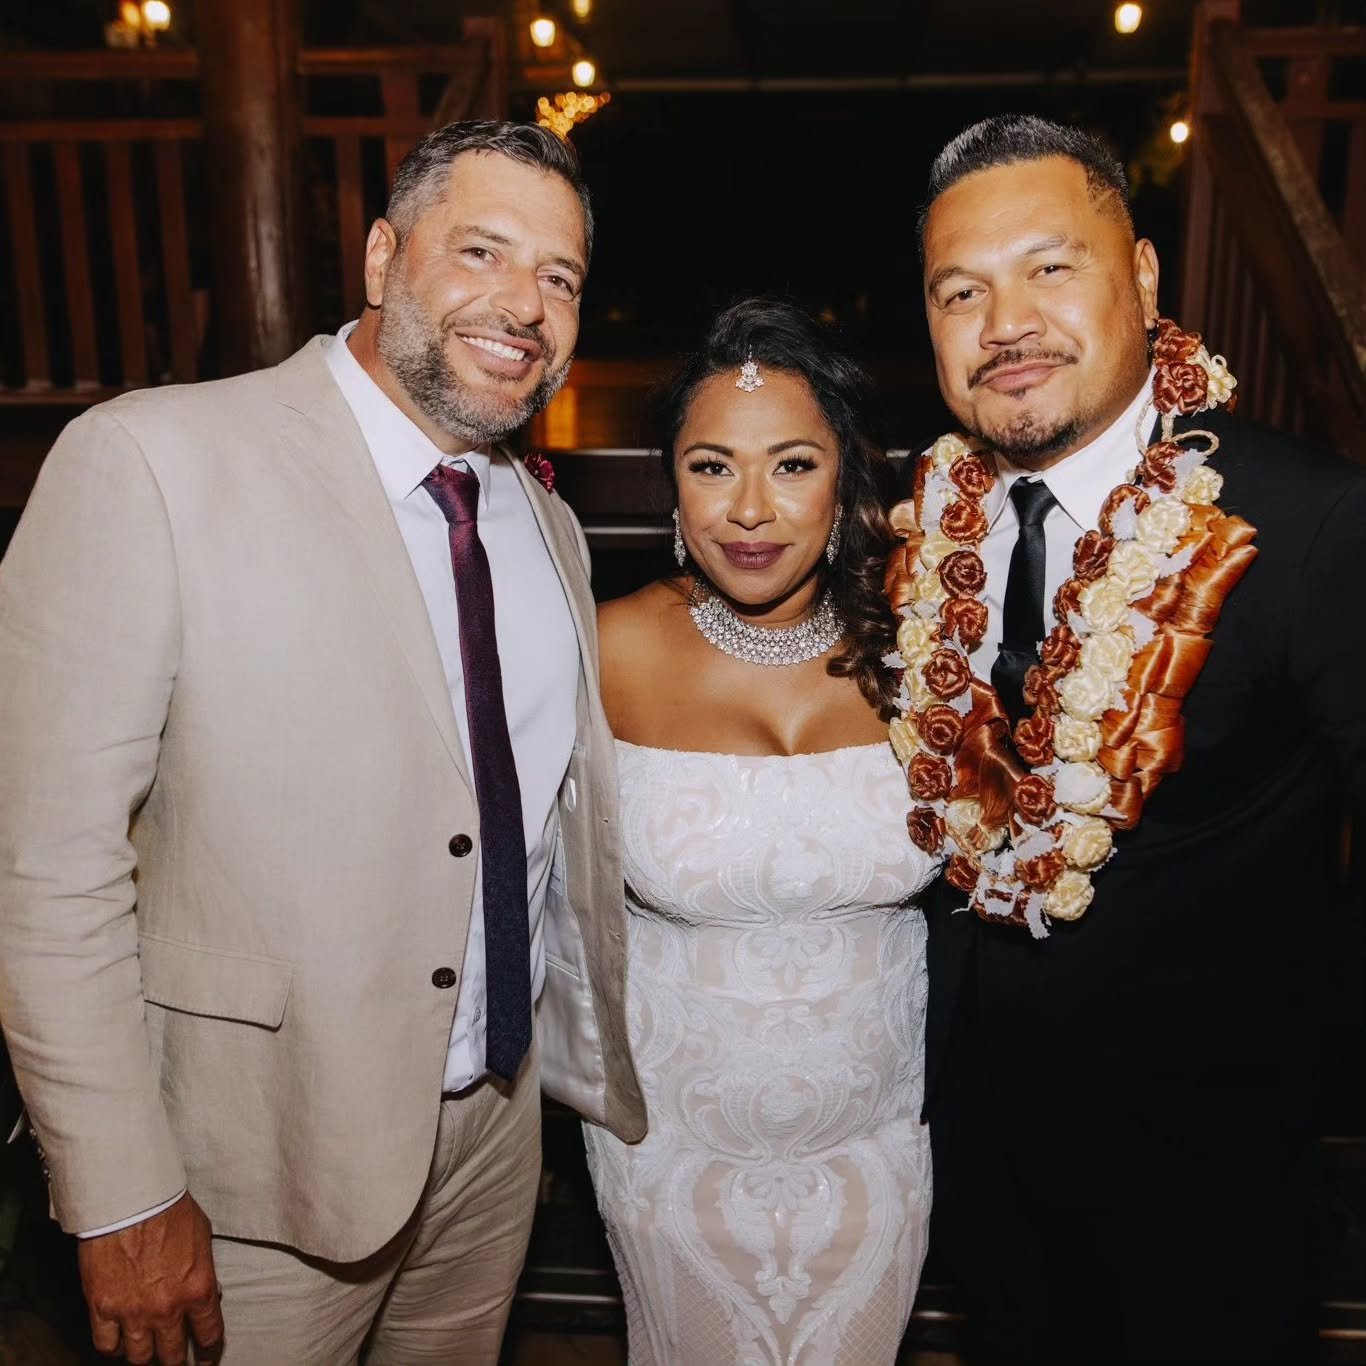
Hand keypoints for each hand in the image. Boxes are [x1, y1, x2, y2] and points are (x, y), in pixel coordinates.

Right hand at [78, 1194, 223, 1363]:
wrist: (132, 1198)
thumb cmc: (169, 1209)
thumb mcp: (203, 1238)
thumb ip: (204, 1273)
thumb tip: (208, 1294)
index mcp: (197, 1289)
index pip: (208, 1335)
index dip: (208, 1350)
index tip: (205, 1356)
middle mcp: (167, 1308)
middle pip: (172, 1355)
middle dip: (176, 1359)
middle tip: (175, 1359)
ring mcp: (133, 1312)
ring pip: (139, 1357)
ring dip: (145, 1356)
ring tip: (148, 1352)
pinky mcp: (102, 1308)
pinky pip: (107, 1345)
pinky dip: (114, 1348)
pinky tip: (119, 1343)